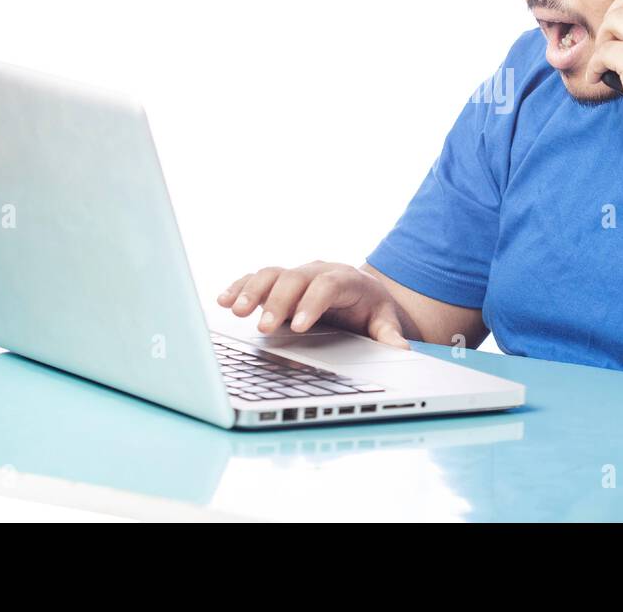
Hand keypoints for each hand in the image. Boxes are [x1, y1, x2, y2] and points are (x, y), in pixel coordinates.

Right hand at [216, 261, 410, 349]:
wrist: (362, 295)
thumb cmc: (371, 310)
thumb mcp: (385, 322)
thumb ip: (389, 335)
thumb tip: (401, 350)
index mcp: (346, 280)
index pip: (328, 285)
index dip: (312, 303)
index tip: (300, 326)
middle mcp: (318, 271)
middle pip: (294, 278)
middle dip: (278, 302)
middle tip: (265, 329)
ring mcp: (296, 275)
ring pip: (271, 274)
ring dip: (251, 291)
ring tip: (235, 312)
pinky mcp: (278, 284)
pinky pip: (255, 280)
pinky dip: (238, 288)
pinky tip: (222, 302)